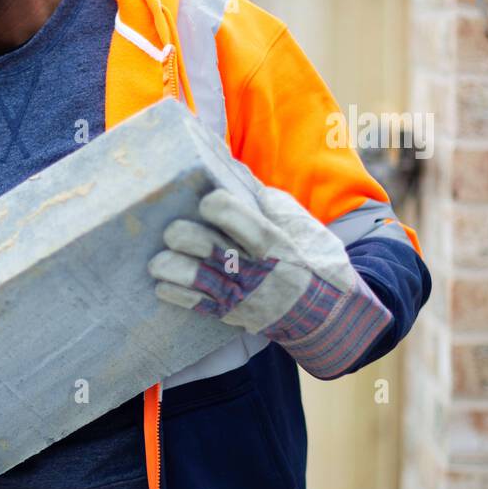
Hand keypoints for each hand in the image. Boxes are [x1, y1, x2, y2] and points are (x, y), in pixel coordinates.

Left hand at [147, 186, 392, 378]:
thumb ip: (269, 203)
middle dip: (185, 236)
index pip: (243, 223)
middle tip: (172, 230)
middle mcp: (257, 270)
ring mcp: (242, 295)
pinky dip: (174, 293)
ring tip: (159, 259)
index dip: (220, 209)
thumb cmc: (314, 261)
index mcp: (277, 244)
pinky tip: (162, 283)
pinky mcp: (231, 313)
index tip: (206, 201)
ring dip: (171, 268)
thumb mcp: (303, 227)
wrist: (328, 314)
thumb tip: (235, 174)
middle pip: (211, 249)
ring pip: (196, 279)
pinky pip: (195, 304)